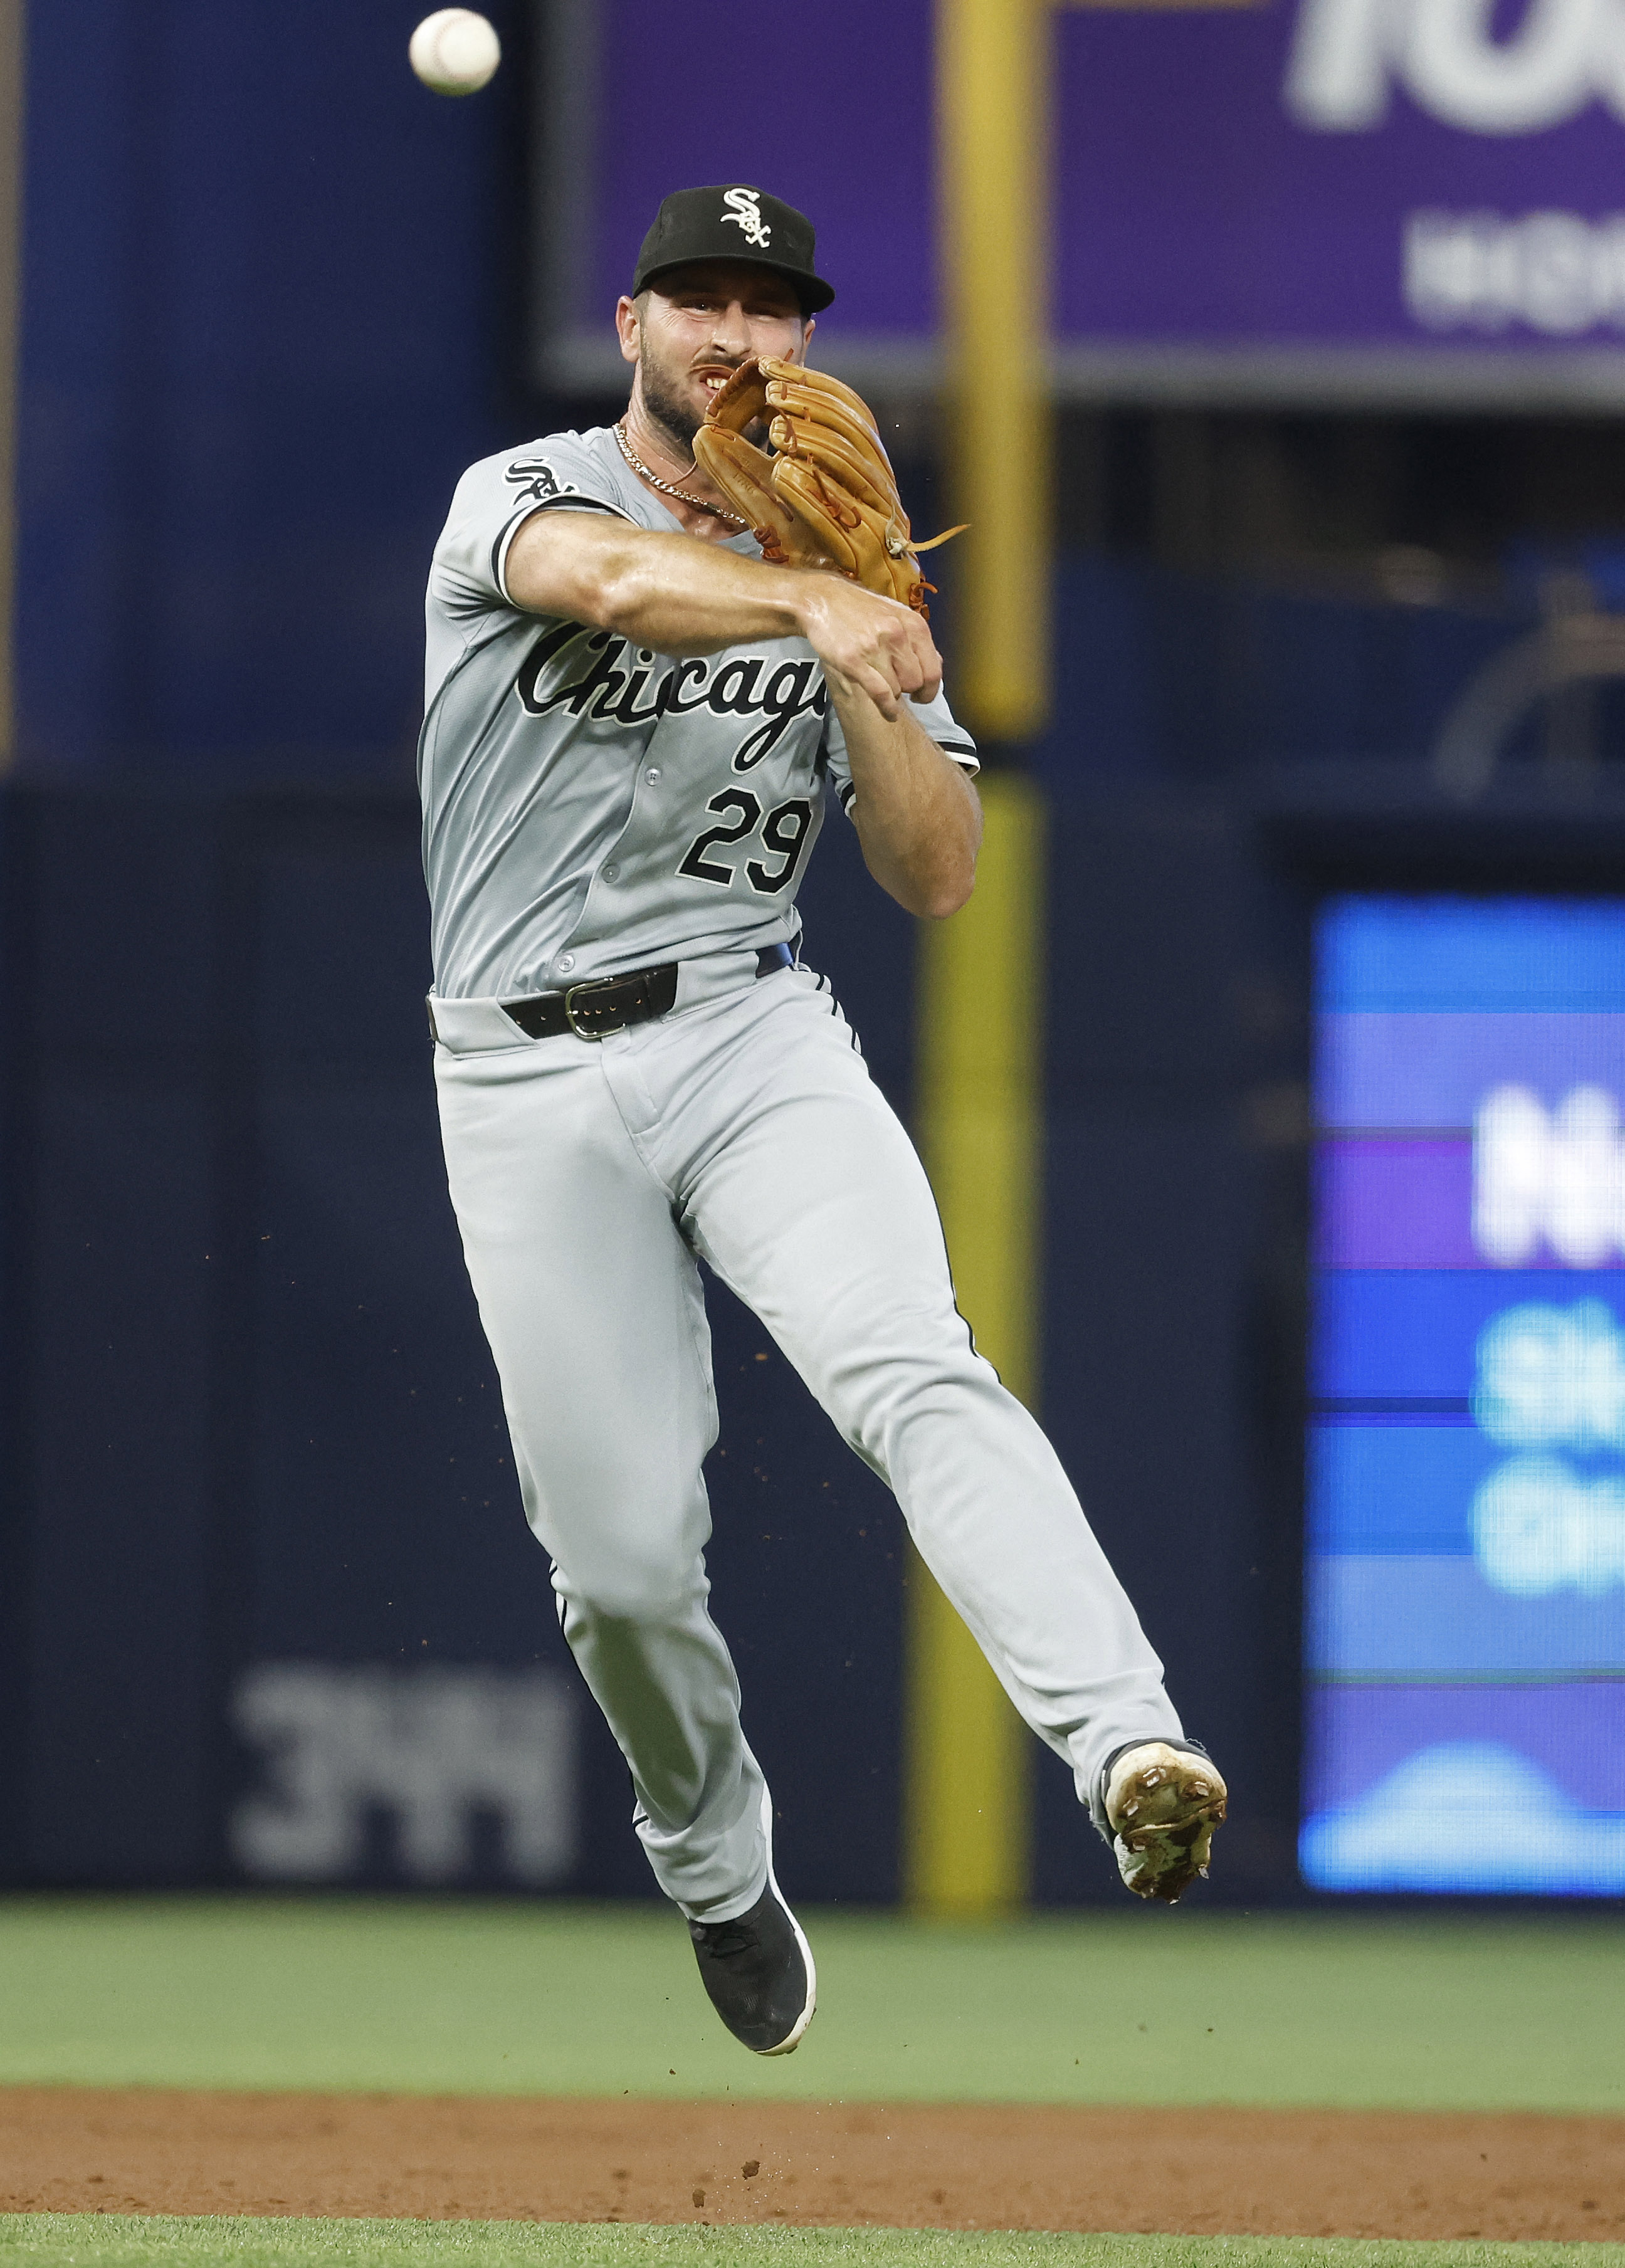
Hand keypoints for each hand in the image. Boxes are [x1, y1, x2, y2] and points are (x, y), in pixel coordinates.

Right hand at [792, 575, 943, 721]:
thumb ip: (917, 640)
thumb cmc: (861, 610)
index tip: (923, 696)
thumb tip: (937, 664)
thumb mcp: (897, 615)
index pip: (933, 670)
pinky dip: (887, 708)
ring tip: (882, 685)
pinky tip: (889, 712)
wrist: (823, 600)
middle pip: (915, 683)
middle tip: (899, 688)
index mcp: (913, 624)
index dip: (930, 689)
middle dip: (909, 691)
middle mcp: (897, 635)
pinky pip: (880, 694)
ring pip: (898, 690)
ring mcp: (875, 648)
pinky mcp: (853, 661)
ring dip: (892, 694)